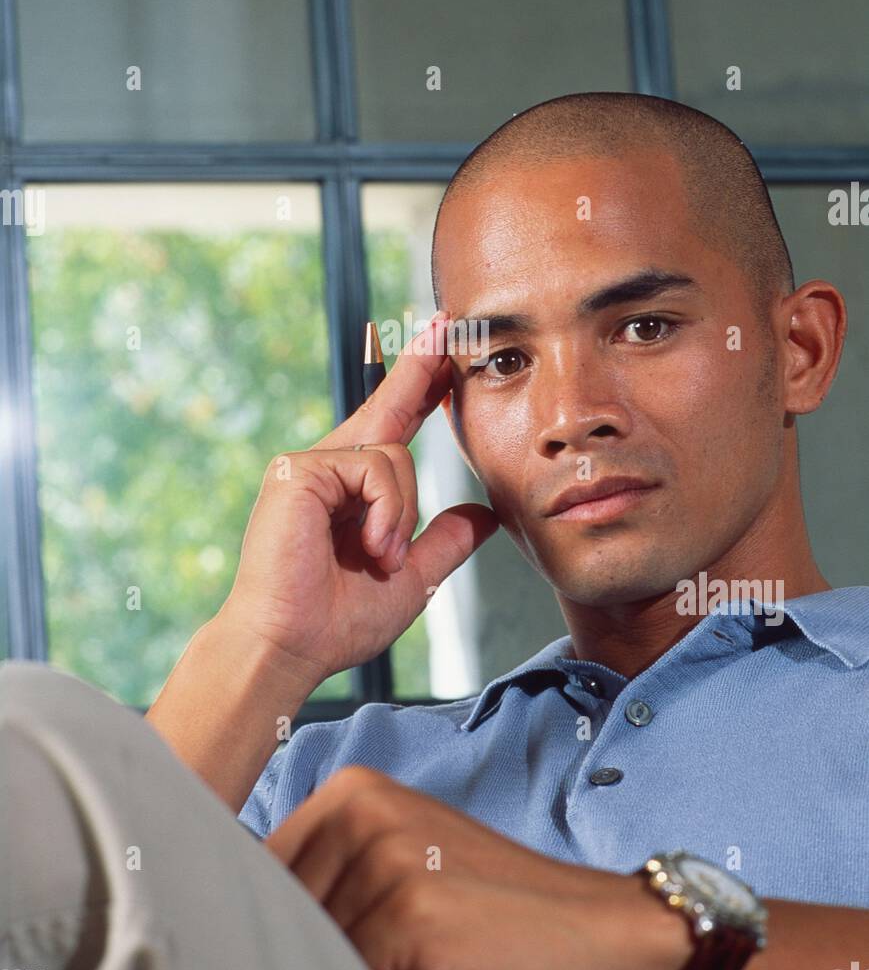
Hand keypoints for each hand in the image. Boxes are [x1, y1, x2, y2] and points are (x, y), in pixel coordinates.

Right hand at [217, 311, 498, 686]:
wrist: (290, 648)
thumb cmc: (336, 621)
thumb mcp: (411, 578)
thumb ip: (444, 543)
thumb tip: (484, 516)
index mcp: (351, 490)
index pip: (395, 428)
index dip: (422, 388)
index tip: (445, 348)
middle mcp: (328, 468)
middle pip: (387, 408)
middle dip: (420, 366)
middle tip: (450, 320)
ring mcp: (309, 466)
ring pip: (395, 455)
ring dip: (402, 515)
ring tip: (382, 557)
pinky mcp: (299, 472)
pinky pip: (375, 468)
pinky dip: (387, 511)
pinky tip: (372, 546)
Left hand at [264, 766, 691, 969]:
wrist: (594, 928)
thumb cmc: (494, 907)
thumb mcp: (402, 866)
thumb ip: (332, 874)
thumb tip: (255, 911)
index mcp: (355, 790)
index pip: (264, 864)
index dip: (276, 911)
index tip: (289, 936)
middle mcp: (363, 808)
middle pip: (284, 904)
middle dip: (309, 941)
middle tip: (383, 947)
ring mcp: (385, 855)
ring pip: (312, 941)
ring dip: (346, 964)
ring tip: (407, 960)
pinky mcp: (410, 910)